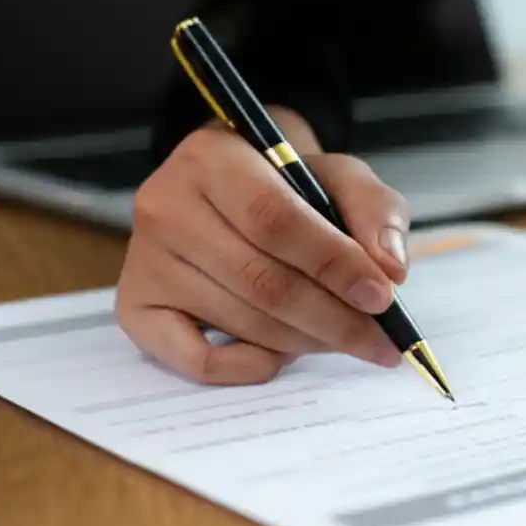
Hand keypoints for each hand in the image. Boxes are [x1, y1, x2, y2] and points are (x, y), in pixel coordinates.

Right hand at [115, 109, 410, 384]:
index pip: (275, 220)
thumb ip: (374, 211)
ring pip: (240, 319)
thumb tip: (389, 269)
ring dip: (304, 341)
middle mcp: (165, 204)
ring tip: (342, 338)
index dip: (334, 264)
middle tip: (378, 340)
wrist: (232, 190)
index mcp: (212, 157)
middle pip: (260, 279)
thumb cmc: (287, 187)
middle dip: (332, 317)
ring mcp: (145, 259)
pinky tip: (279, 356)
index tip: (383, 296)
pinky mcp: (136, 307)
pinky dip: (246, 367)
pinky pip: (194, 358)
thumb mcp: (339, 177)